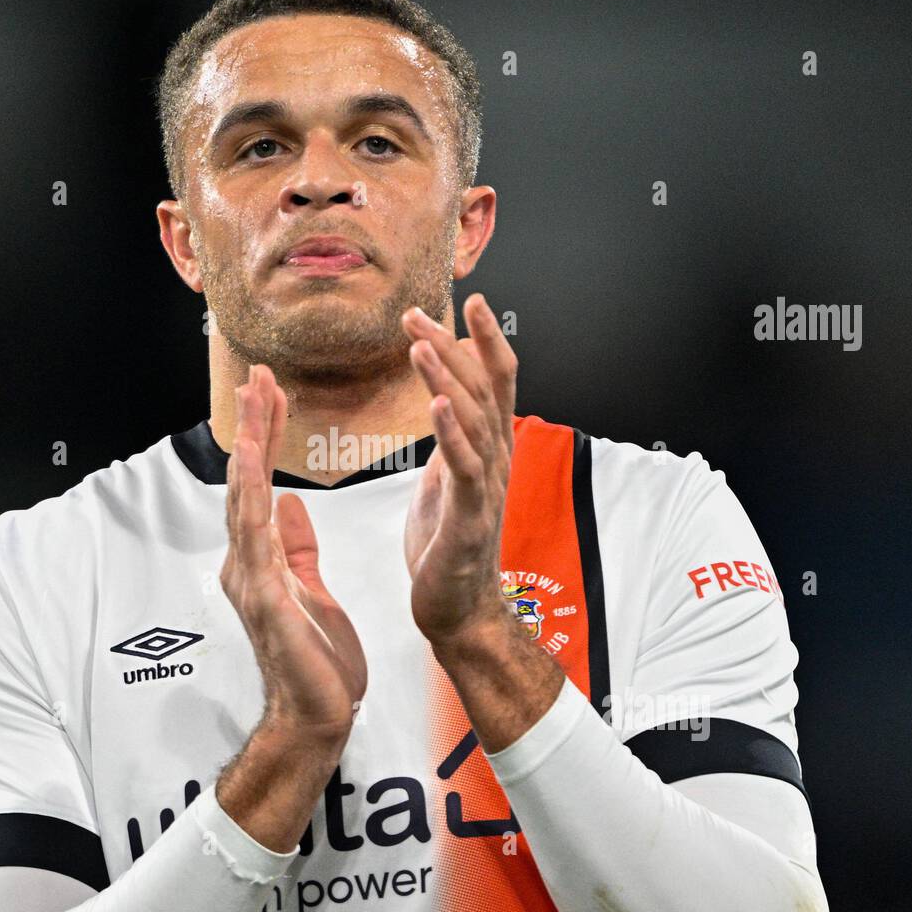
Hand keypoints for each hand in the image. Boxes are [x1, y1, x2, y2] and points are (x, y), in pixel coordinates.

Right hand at [220, 364, 366, 746]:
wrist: (316, 717)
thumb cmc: (316, 662)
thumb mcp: (311, 590)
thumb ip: (296, 548)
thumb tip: (290, 504)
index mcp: (261, 560)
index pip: (261, 485)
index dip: (266, 438)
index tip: (272, 392)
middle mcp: (247, 563)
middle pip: (247, 482)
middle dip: (254, 428)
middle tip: (257, 376)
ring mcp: (251, 581)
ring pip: (245, 502)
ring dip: (250, 450)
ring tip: (254, 404)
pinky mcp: (265, 601)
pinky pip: (257, 542)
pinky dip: (254, 503)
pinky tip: (253, 472)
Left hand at [401, 294, 518, 647]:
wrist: (459, 611)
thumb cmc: (449, 548)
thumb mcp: (445, 481)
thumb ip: (451, 441)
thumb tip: (445, 402)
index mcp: (487, 449)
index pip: (492, 382)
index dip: (481, 340)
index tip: (464, 300)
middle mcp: (495, 460)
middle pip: (480, 389)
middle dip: (451, 347)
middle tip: (417, 314)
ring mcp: (486, 488)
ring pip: (473, 420)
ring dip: (447, 378)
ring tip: (420, 343)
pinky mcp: (469, 518)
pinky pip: (463, 468)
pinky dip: (451, 432)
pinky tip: (437, 402)